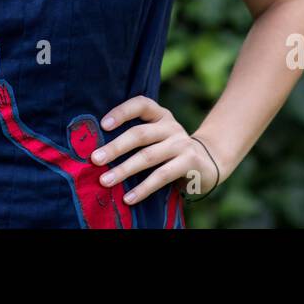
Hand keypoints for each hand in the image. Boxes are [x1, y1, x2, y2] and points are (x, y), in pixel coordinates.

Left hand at [88, 95, 220, 205]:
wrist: (208, 161)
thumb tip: (101, 152)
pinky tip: (128, 198)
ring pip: (148, 157)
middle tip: (95, 159)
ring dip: (124, 170)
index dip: (122, 112)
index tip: (103, 124)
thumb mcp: (157, 136)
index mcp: (160, 115)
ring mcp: (181, 144)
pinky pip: (162, 176)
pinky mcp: (189, 163)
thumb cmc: (170, 149)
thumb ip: (137, 136)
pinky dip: (143, 188)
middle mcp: (171, 126)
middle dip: (115, 147)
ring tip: (105, 181)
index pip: (141, 104)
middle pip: (140, 134)